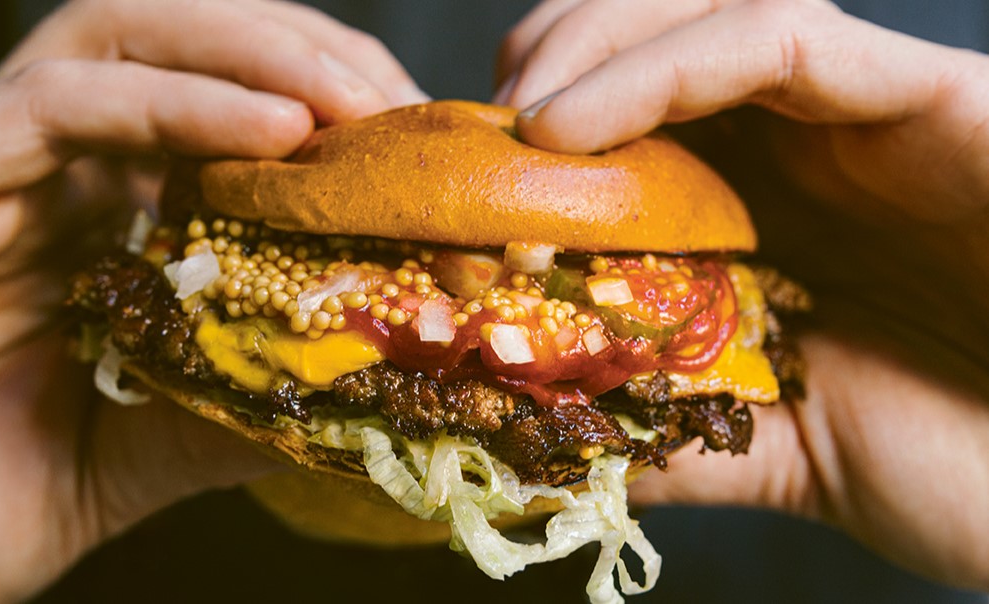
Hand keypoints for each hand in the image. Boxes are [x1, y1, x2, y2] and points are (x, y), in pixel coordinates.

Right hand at [0, 1, 424, 600]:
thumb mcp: (152, 449)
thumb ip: (242, 400)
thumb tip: (368, 380)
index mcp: (112, 215)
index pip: (230, 111)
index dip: (333, 110)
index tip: (422, 152)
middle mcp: (60, 170)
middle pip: (190, 41)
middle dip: (309, 57)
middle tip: (402, 113)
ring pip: (127, 32)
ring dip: (257, 51)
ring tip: (355, 106)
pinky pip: (61, 102)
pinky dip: (175, 101)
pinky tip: (273, 128)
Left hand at [497, 0, 988, 589]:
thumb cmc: (957, 462)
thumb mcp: (774, 448)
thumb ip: (669, 433)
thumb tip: (549, 446)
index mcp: (763, 204)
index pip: (630, 108)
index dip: (530, 120)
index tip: (454, 175)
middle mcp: (804, 141)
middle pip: (653, 27)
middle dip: (550, 56)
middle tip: (477, 129)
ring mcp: (866, 113)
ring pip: (710, 5)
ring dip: (592, 43)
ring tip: (520, 121)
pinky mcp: (934, 101)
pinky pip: (785, 39)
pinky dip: (668, 66)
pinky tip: (573, 128)